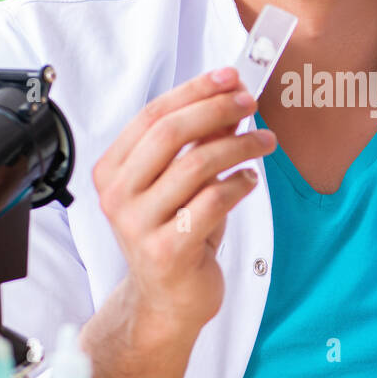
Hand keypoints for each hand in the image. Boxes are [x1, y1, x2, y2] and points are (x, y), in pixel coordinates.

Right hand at [91, 67, 276, 329]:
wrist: (167, 301)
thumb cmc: (174, 236)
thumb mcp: (183, 183)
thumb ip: (200, 142)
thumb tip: (230, 99)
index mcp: (113, 170)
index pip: (152, 116)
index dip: (194, 91)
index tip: (229, 77)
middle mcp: (118, 195)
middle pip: (170, 133)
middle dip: (215, 110)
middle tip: (250, 103)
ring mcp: (139, 224)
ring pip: (196, 165)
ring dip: (238, 146)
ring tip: (264, 143)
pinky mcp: (167, 249)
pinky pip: (212, 202)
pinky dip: (238, 184)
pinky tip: (249, 181)